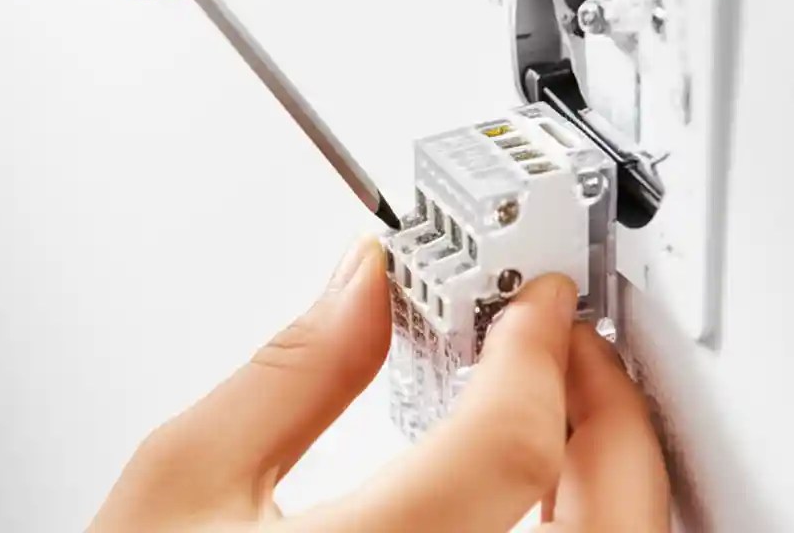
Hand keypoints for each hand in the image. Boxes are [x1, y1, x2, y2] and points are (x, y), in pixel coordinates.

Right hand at [91, 238, 669, 531]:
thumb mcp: (182, 480)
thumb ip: (291, 372)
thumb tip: (362, 286)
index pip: (506, 448)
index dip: (536, 351)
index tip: (536, 305)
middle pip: (610, 526)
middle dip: (610, 412)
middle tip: (565, 347)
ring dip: (611, 480)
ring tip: (558, 414)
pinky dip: (588, 532)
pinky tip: (541, 501)